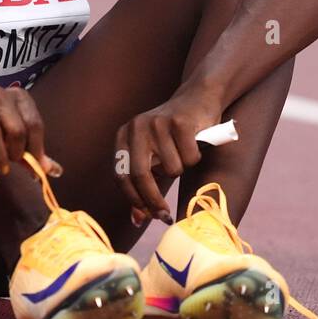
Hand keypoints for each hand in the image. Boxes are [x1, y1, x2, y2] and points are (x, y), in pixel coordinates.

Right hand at [0, 85, 61, 184]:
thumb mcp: (12, 130)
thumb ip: (33, 149)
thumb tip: (55, 171)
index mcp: (16, 96)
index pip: (35, 124)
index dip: (37, 149)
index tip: (35, 165)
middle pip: (17, 131)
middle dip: (17, 153)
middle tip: (12, 163)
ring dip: (0, 160)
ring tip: (1, 169)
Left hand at [114, 85, 224, 223]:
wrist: (197, 98)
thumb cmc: (172, 135)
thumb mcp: (152, 156)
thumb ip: (142, 184)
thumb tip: (137, 220)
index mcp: (123, 135)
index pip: (121, 176)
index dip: (134, 200)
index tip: (147, 217)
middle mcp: (136, 127)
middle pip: (141, 175)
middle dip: (153, 200)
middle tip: (165, 215)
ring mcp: (158, 123)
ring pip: (172, 169)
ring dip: (181, 169)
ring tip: (183, 154)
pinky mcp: (180, 122)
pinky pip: (189, 158)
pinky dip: (195, 158)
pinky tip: (194, 144)